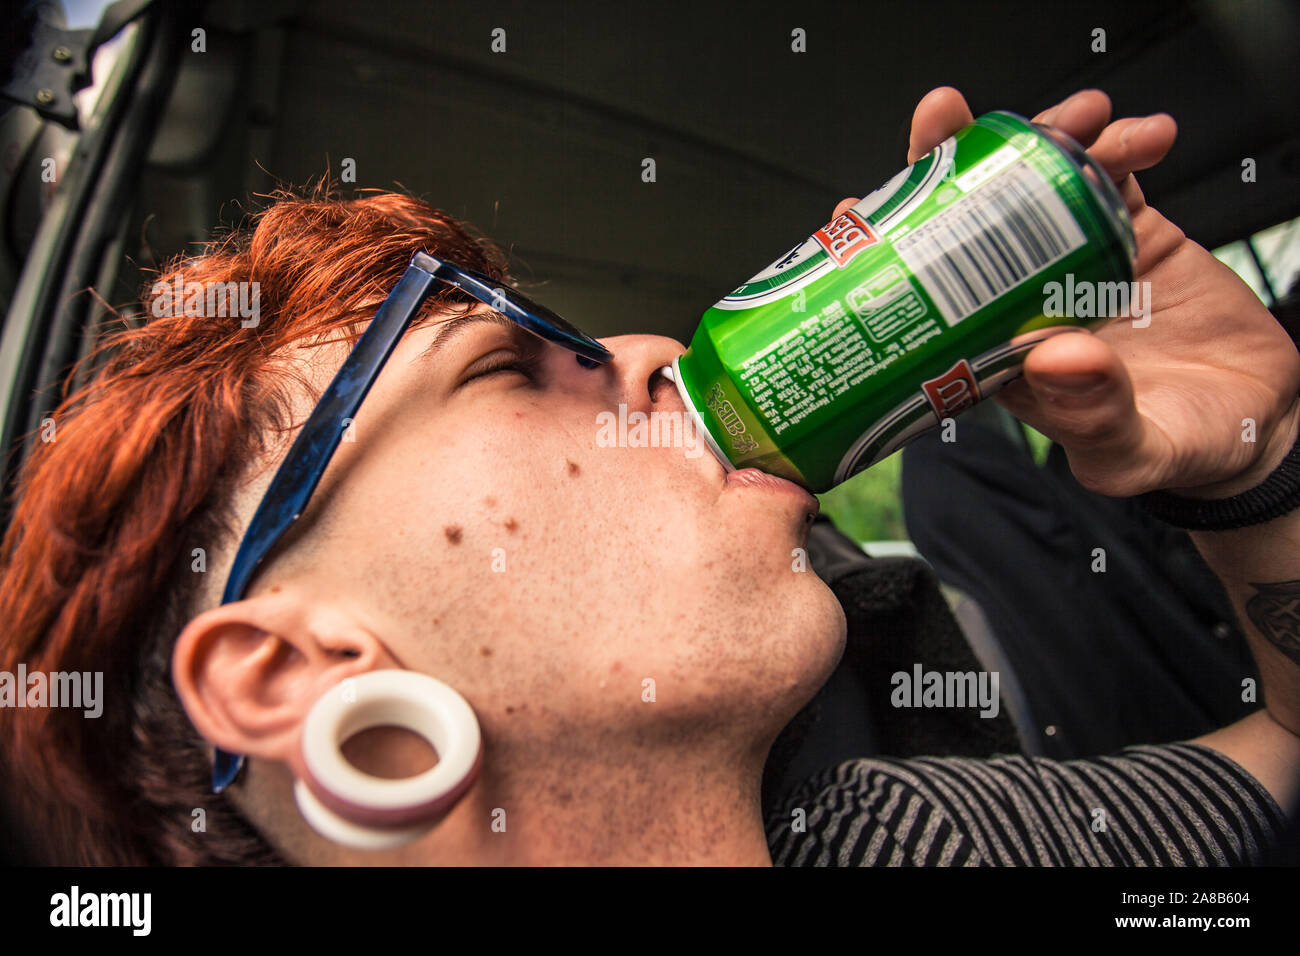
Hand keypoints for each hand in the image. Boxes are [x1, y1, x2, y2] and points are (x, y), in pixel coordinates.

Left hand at [833, 87, 1299, 498]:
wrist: (1255, 422)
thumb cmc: (1174, 448)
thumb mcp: (1129, 453)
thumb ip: (1095, 416)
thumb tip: (1054, 357)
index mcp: (996, 353)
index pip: (926, 296)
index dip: (889, 247)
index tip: (858, 207)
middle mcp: (1024, 300)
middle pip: (971, 221)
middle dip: (954, 161)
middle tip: (945, 119)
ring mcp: (1075, 262)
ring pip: (1043, 184)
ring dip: (1054, 138)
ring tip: (1079, 118)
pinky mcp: (1131, 236)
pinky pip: (1116, 180)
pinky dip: (1127, 148)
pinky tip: (1140, 136)